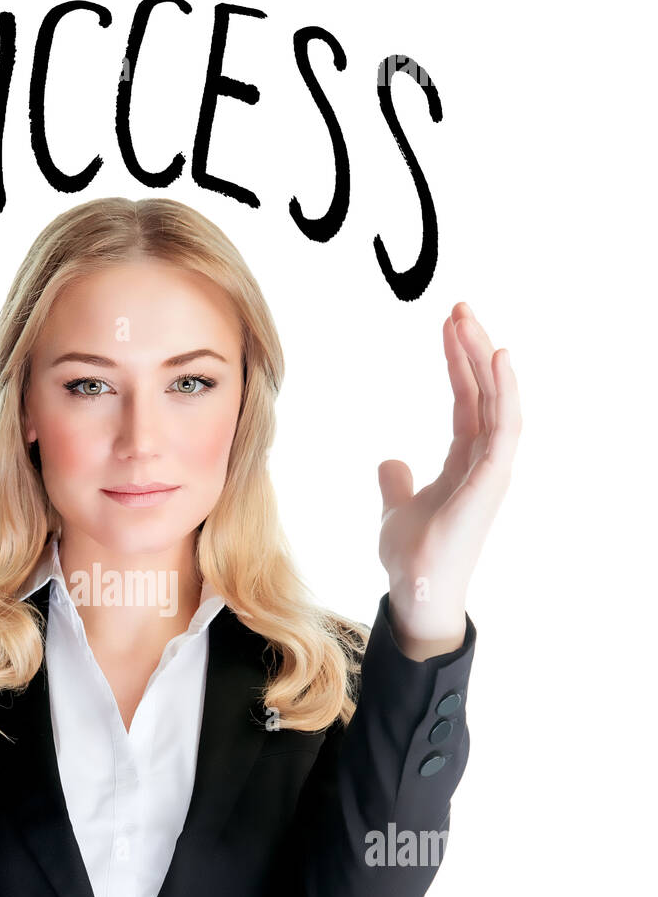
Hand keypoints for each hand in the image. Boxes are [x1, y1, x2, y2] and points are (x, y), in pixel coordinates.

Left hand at [377, 302, 521, 658]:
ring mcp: (492, 469)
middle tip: (458, 307)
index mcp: (465, 462)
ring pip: (498, 399)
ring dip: (485, 357)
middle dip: (472, 348)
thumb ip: (398, 483)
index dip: (459, 362)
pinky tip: (496, 356)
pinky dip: (505, 390)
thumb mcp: (396, 508)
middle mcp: (484, 460)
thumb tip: (390, 461)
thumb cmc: (412, 556)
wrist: (415, 589)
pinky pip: (505, 425)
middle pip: (485, 392)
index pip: (468, 400)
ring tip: (468, 319)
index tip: (447, 325)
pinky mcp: (492, 479)